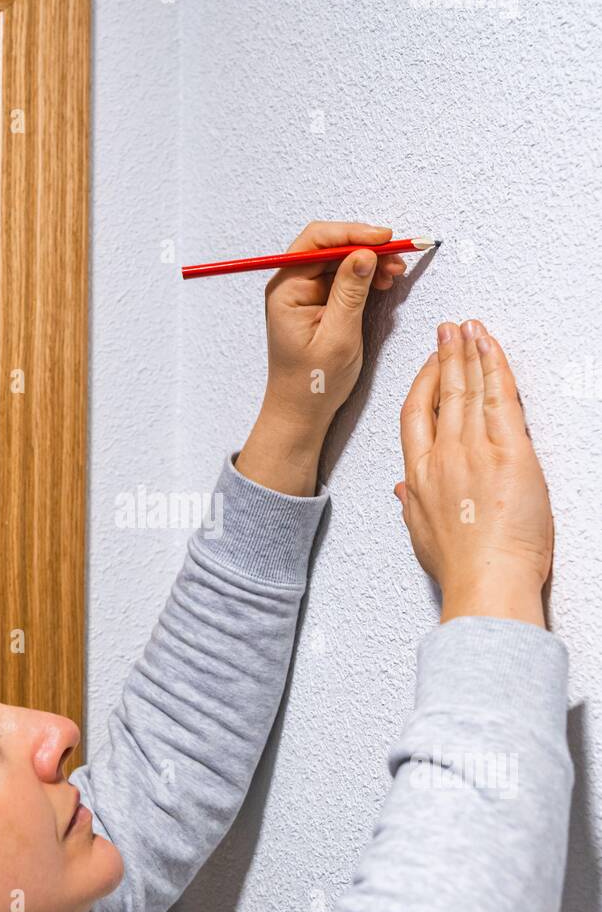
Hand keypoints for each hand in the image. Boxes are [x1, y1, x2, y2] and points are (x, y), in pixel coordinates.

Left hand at [236, 220, 405, 496]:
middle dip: (366, 246)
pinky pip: (345, 278)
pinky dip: (367, 276)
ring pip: (342, 260)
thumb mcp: (338, 336)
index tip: (384, 238)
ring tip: (397, 271)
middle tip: (399, 255)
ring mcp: (306, 293)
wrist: (302, 412)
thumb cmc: (313, 383)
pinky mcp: (320, 302)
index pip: (316, 241)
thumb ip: (350, 292)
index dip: (352, 233)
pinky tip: (385, 281)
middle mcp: (292, 285)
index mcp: (286, 290)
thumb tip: (364, 254)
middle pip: (331, 246)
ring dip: (371, 261)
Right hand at [395, 319, 552, 627]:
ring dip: (470, 352)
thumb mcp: (422, 535)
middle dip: (445, 356)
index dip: (422, 384)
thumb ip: (411, 505)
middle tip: (448, 331)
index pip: (416, 415)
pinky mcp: (510, 454)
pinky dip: (496, 368)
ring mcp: (475, 452)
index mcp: (418, 476)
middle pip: (442, 394)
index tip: (430, 367)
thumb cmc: (460, 569)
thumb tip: (402, 489)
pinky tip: (492, 348)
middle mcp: (442, 458)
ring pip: (470, 389)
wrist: (487, 583)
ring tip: (470, 327)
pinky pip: (501, 399)